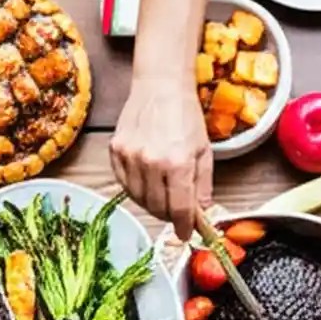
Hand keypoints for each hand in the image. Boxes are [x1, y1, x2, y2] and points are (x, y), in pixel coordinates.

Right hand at [110, 79, 212, 239]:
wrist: (161, 86)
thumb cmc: (185, 116)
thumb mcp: (204, 152)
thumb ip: (203, 185)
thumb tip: (201, 213)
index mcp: (178, 163)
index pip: (180, 209)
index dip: (184, 226)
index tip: (186, 234)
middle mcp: (151, 162)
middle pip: (159, 207)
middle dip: (170, 215)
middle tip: (177, 213)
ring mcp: (130, 157)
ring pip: (140, 199)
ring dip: (153, 204)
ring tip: (164, 196)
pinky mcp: (116, 151)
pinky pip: (125, 184)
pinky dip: (137, 190)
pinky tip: (148, 183)